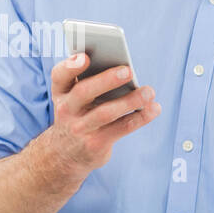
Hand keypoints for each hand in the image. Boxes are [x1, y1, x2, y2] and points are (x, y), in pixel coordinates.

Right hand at [45, 51, 159, 174]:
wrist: (65, 156)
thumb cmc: (77, 116)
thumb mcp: (72, 100)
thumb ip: (90, 82)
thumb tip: (124, 70)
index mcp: (61, 93)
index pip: (59, 76)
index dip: (70, 66)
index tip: (85, 57)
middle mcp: (66, 110)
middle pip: (84, 92)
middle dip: (106, 80)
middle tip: (128, 71)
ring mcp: (80, 128)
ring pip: (106, 112)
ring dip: (130, 101)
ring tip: (149, 92)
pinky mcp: (96, 144)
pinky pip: (121, 128)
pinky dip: (140, 117)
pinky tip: (154, 109)